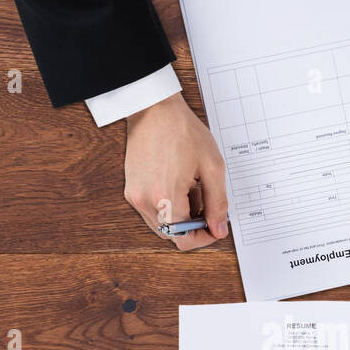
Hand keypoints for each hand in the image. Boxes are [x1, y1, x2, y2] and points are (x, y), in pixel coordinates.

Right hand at [124, 93, 229, 249]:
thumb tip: (219, 228)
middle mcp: (145, 201)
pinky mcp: (131, 190)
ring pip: (162, 225)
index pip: (183, 240)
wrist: (154, 109)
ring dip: (180, 217)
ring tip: (192, 190)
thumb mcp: (212, 167)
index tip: (215, 226)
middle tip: (207, 205)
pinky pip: (152, 211)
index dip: (203, 238)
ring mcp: (135, 196)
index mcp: (165, 197)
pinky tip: (178, 185)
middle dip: (193, 226)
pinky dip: (168, 207)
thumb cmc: (182, 131)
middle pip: (172, 235)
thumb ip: (217, 203)